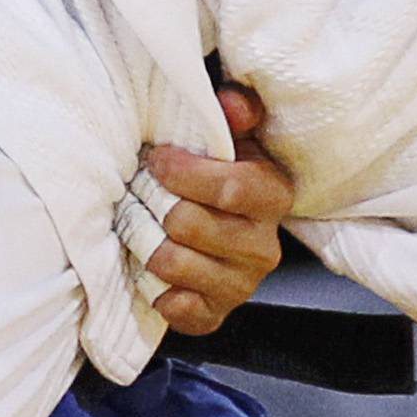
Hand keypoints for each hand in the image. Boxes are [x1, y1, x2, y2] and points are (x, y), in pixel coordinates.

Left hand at [142, 84, 295, 334]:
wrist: (219, 228)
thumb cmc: (219, 174)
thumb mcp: (231, 137)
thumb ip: (236, 112)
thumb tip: (231, 102)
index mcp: (274, 196)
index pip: (230, 188)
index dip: (183, 172)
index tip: (157, 159)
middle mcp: (264, 246)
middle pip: (189, 225)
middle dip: (155, 205)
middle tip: (143, 194)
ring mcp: (242, 285)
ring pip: (172, 263)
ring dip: (146, 243)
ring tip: (143, 226)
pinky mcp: (216, 314)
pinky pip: (176, 309)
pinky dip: (156, 290)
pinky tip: (154, 269)